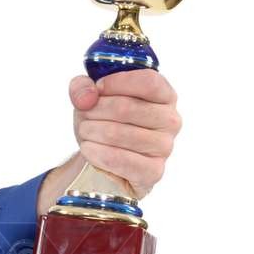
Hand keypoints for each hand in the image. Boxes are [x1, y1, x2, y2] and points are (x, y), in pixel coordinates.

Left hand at [69, 70, 181, 198]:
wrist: (100, 157)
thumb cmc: (103, 122)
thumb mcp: (90, 99)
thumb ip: (82, 88)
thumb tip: (86, 97)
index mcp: (164, 96)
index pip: (149, 82)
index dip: (117, 83)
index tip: (97, 89)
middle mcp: (170, 120)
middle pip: (126, 107)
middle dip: (95, 110)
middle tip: (84, 116)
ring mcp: (164, 147)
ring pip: (118, 133)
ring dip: (91, 131)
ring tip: (85, 132)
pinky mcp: (153, 171)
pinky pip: (121, 160)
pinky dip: (97, 153)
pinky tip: (88, 149)